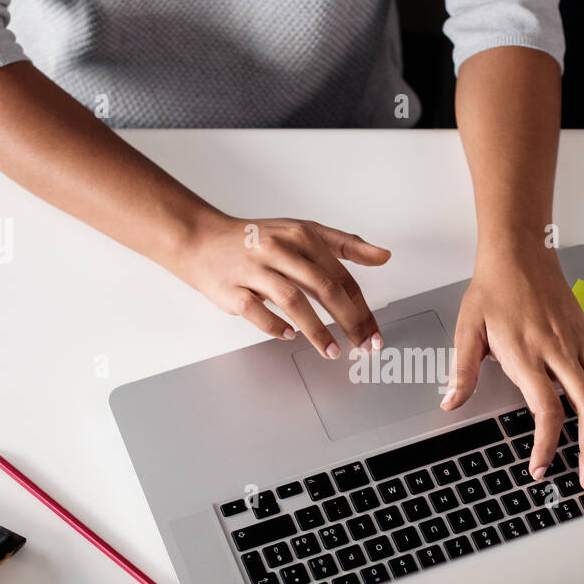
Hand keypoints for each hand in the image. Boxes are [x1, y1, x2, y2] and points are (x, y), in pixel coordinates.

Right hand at [171, 213, 389, 358]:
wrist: (201, 239)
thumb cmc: (256, 240)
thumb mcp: (302, 232)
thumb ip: (344, 245)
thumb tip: (383, 256)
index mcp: (301, 236)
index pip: (342, 276)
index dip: (362, 307)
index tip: (375, 331)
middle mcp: (279, 249)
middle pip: (323, 287)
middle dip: (349, 320)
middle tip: (363, 345)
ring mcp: (253, 269)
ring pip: (292, 300)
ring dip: (316, 330)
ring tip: (331, 351)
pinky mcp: (231, 289)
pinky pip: (256, 311)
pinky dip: (274, 326)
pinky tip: (289, 336)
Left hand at [442, 250, 583, 492]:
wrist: (517, 251)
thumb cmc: (492, 288)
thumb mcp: (467, 330)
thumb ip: (462, 371)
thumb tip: (450, 402)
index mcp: (528, 356)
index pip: (546, 410)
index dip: (547, 444)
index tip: (541, 467)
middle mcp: (559, 352)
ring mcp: (579, 343)